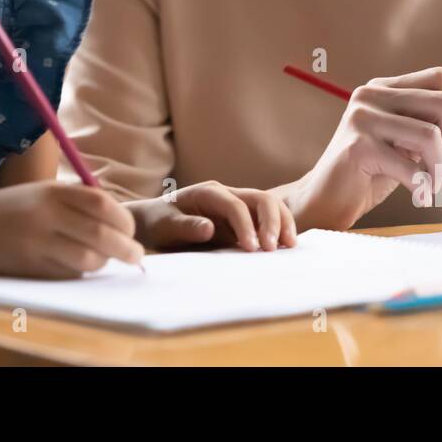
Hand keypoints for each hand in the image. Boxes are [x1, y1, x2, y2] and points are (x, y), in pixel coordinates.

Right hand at [0, 182, 144, 277]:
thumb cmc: (14, 208)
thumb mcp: (45, 192)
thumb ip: (79, 201)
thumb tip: (122, 222)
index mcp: (53, 192)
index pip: (102, 204)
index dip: (124, 220)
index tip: (131, 231)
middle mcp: (46, 216)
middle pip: (99, 234)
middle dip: (126, 249)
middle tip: (136, 256)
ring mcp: (37, 244)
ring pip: (87, 260)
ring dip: (103, 263)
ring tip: (105, 260)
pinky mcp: (30, 269)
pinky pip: (68, 275)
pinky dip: (81, 273)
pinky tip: (78, 266)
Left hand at [126, 181, 297, 250]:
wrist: (152, 223)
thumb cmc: (156, 224)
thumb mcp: (164, 226)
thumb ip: (186, 227)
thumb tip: (210, 229)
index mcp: (208, 192)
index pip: (236, 205)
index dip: (246, 225)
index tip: (252, 249)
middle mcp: (226, 194)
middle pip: (260, 198)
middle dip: (272, 221)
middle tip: (274, 249)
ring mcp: (236, 205)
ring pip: (269, 206)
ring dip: (282, 223)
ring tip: (289, 246)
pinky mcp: (242, 220)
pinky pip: (266, 220)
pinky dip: (279, 230)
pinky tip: (286, 246)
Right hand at [283, 67, 441, 230]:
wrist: (326, 199)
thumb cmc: (370, 173)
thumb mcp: (403, 143)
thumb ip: (429, 127)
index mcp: (383, 87)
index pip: (440, 79)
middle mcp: (370, 95)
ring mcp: (361, 118)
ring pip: (430, 136)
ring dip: (441, 170)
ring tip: (432, 188)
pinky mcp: (357, 146)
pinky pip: (410, 167)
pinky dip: (423, 187)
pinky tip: (418, 197)